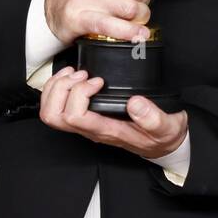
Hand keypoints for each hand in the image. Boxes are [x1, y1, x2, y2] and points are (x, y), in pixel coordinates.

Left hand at [39, 66, 188, 159]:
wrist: (164, 144)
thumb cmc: (163, 135)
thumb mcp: (167, 126)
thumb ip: (153, 118)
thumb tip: (134, 103)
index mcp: (106, 130)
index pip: (74, 117)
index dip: (79, 94)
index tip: (98, 81)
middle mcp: (90, 129)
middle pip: (53, 116)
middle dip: (61, 89)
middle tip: (81, 75)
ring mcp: (85, 124)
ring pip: (51, 112)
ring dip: (57, 87)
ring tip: (76, 73)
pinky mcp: (85, 117)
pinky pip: (57, 107)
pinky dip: (58, 88)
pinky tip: (74, 77)